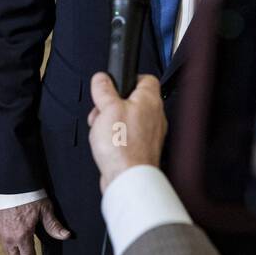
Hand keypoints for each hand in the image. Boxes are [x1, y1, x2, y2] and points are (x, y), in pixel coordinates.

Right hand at [0, 198, 69, 254]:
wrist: (10, 183)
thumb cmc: (29, 195)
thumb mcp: (45, 210)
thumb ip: (54, 225)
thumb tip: (66, 236)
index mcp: (22, 236)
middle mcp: (10, 237)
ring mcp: (2, 231)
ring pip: (7, 251)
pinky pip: (3, 242)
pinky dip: (9, 249)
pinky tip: (13, 247)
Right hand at [87, 71, 165, 192]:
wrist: (128, 177)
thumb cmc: (123, 146)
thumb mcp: (107, 109)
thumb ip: (104, 90)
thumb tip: (101, 78)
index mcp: (149, 100)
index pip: (146, 78)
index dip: (129, 77)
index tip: (115, 83)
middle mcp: (155, 115)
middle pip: (133, 100)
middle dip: (112, 104)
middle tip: (102, 110)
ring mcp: (151, 133)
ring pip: (129, 119)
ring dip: (112, 122)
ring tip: (102, 129)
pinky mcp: (143, 148)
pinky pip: (129, 136)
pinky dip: (117, 137)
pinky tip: (107, 144)